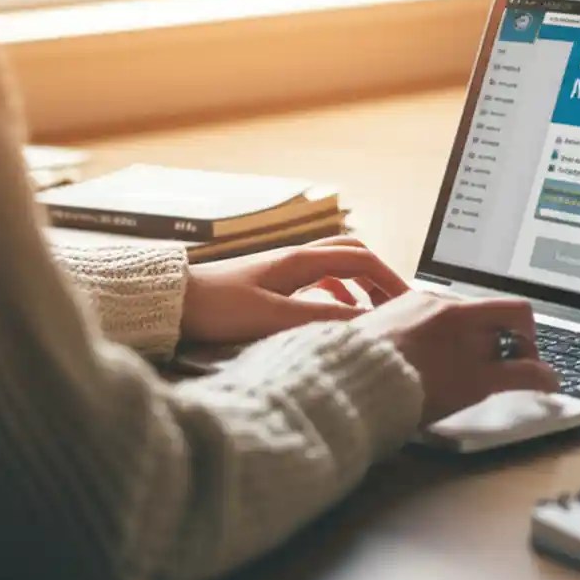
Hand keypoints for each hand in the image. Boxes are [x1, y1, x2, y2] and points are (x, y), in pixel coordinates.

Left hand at [181, 236, 408, 343]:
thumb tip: (369, 324)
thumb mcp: (275, 318)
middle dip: (380, 276)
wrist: (171, 303)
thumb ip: (323, 320)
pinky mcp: (269, 284)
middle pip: (352, 255)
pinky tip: (334, 316)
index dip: (390, 278)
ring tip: (374, 313)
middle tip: (397, 303)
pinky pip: (316, 282)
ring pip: (335, 268)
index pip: (362, 258)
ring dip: (360, 286)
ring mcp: (282, 270)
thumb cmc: (218, 308)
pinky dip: (336, 296)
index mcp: (301, 261)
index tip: (408, 303)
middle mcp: (295, 259)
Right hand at [349, 292, 560, 424]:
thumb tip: (396, 343)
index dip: (483, 325)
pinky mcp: (475, 377)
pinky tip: (550, 385)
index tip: (486, 337)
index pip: (469, 306)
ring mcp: (465, 343)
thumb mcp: (369, 333)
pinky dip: (543, 376)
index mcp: (423, 301)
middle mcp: (451, 313)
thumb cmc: (348, 366)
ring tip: (535, 367)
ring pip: (518, 334)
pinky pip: (524, 371)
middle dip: (520, 328)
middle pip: (505, 309)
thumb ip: (392, 332)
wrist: (346, 383)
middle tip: (521, 348)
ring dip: (530, 352)